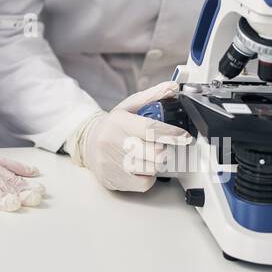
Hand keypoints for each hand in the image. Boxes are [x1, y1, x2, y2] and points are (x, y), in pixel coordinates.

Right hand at [67, 81, 192, 191]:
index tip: (184, 136)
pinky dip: (148, 177)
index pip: (150, 129)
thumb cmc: (112, 126)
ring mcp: (112, 163)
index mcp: (119, 122)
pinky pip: (144, 183)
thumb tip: (172, 87)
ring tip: (147, 155)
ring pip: (151, 169)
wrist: (87, 143)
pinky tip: (141, 168)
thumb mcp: (129, 107)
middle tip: (159, 145)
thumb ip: (152, 97)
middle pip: (155, 152)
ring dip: (155, 163)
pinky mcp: (113, 179)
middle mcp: (113, 143)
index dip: (171, 133)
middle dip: (163, 149)